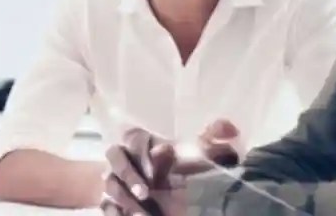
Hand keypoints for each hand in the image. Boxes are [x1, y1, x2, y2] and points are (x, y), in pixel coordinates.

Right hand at [101, 123, 238, 215]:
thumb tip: (230, 127)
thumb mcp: (196, 155)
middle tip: (146, 193)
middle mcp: (122, 157)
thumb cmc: (178, 168)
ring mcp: (113, 179)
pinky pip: (106, 206)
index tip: (161, 159)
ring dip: (125, 200)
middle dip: (130, 176)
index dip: (144, 150)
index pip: (134, 138)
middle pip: (116, 158)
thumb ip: (211, 140)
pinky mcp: (110, 201)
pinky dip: (116, 213)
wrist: (162, 192)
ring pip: (110, 185)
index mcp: (139, 141)